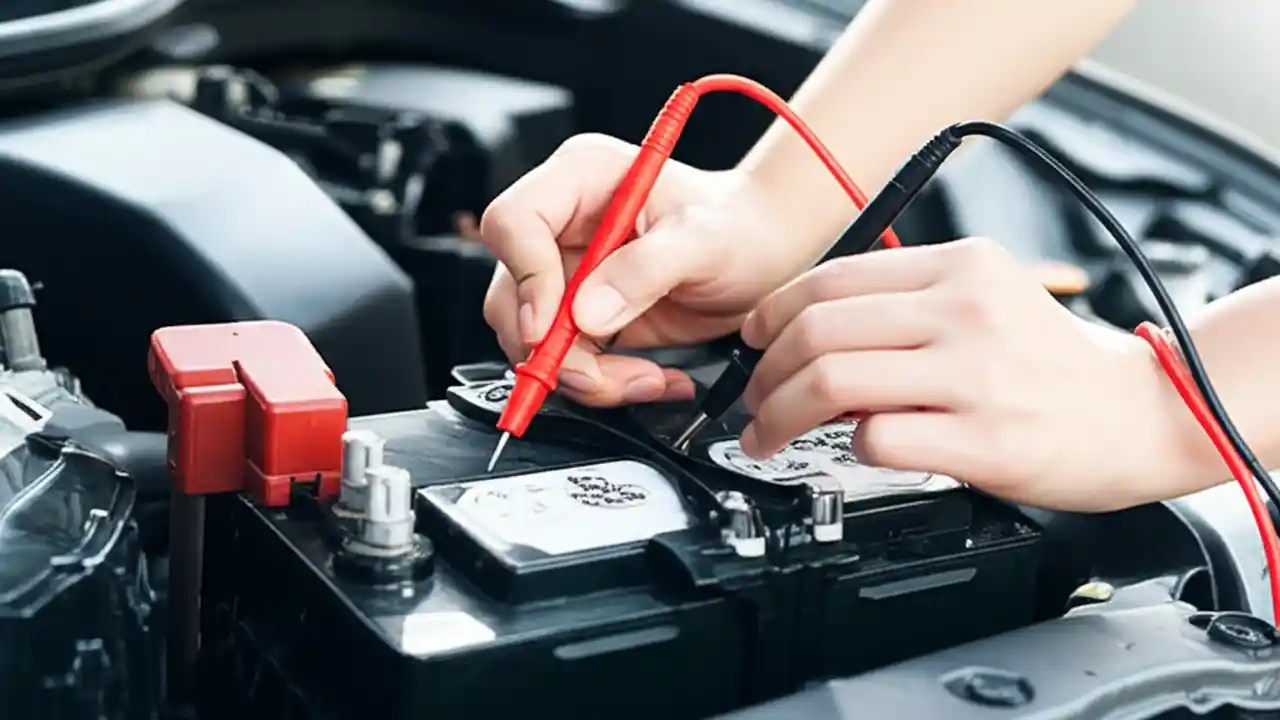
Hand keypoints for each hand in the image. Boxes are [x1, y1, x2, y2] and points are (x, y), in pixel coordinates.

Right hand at [480, 133, 812, 405]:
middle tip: (601, 375)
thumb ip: (646, 269)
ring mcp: (571, 274)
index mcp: (581, 181)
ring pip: (535, 340)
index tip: (551, 326)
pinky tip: (650, 378)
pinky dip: (604, 384)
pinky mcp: (585, 317)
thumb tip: (588, 314)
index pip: (514, 223)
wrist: (766, 253)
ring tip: (646, 378)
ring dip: (585, 375)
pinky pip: (569, 362)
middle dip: (554, 348)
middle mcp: (564, 225)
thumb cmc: (742, 226)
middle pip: (513, 293)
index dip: (525, 278)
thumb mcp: (705, 239)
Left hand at [737, 237, 1209, 511]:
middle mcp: (965, 310)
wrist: (1138, 415)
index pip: (833, 277)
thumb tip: (810, 331)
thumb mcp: (989, 299)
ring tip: (766, 433)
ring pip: (831, 381)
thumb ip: (908, 304)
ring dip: (778, 414)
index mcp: (961, 265)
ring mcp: (974, 374)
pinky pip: (875, 438)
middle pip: (818, 329)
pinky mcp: (981, 438)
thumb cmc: (1053, 366)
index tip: (753, 338)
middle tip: (751, 398)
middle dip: (763, 372)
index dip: (774, 311)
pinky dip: (846, 446)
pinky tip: (851, 450)